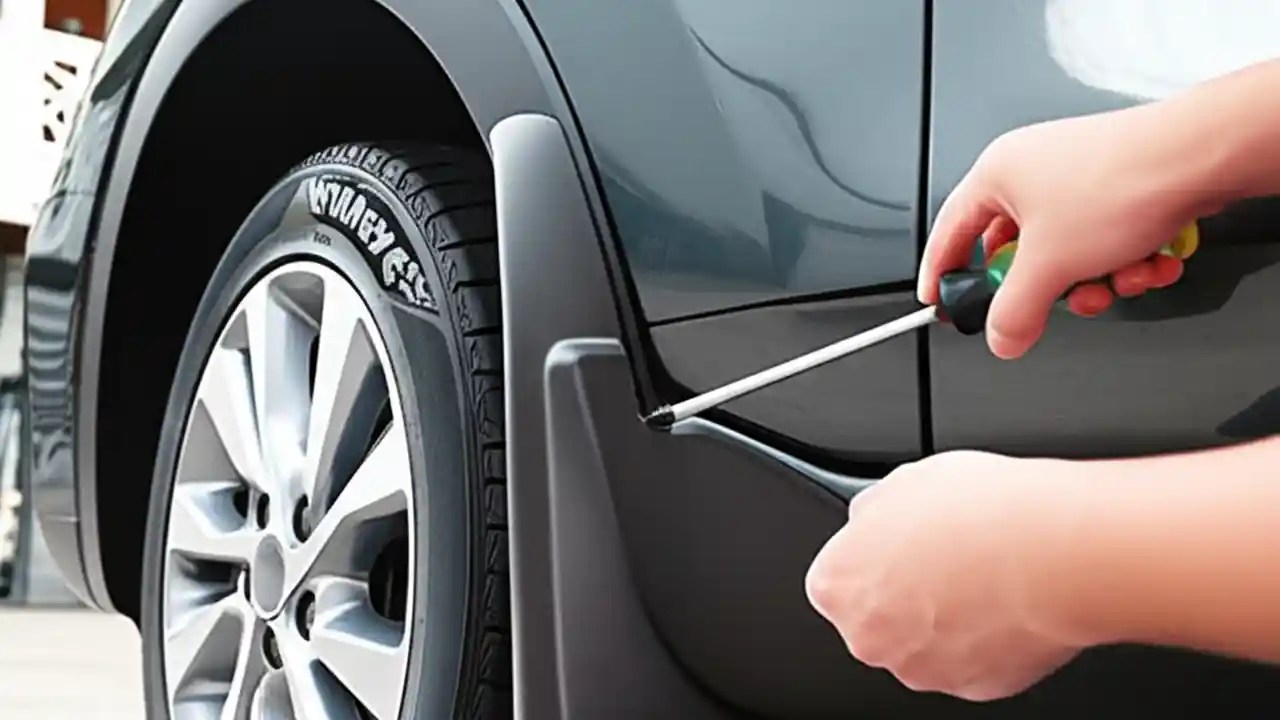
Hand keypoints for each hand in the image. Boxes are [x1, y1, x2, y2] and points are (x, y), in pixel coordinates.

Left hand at [805, 451, 1086, 701]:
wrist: (1054, 551)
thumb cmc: (978, 511)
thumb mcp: (902, 481)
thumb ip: (872, 510)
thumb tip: (873, 515)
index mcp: (837, 587)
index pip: (839, 576)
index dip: (873, 553)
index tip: (899, 540)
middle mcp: (871, 639)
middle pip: (878, 615)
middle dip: (907, 590)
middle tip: (948, 553)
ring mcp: (924, 669)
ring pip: (926, 642)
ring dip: (947, 615)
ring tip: (986, 571)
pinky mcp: (978, 688)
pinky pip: (975, 660)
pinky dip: (989, 636)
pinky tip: (1009, 599)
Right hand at [919, 108, 1211, 358]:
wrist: (1199, 158)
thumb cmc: (1121, 182)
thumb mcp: (1050, 266)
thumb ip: (1015, 311)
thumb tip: (1002, 337)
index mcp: (999, 174)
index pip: (951, 231)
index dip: (941, 272)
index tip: (939, 301)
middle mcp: (1034, 170)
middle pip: (1017, 251)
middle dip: (1045, 286)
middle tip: (1053, 301)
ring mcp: (1078, 177)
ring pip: (1067, 252)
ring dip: (1094, 279)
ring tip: (1116, 278)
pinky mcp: (1118, 186)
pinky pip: (1104, 241)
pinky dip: (1123, 261)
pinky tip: (1145, 261)